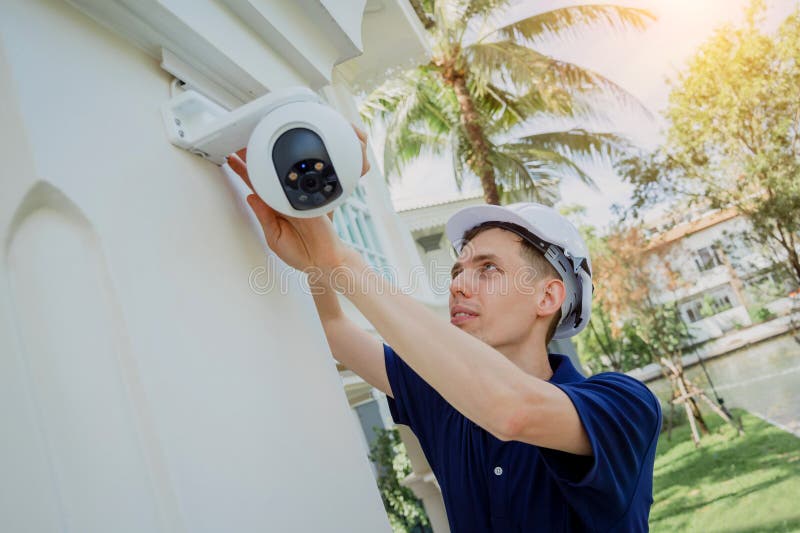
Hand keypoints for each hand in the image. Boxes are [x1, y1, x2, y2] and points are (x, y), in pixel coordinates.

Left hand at [228, 125, 370, 273]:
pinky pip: (299, 187)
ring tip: (256, 148)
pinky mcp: (312, 202)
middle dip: (253, 160)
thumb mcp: (274, 238)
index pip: (256, 187)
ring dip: (269, 162)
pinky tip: (279, 164)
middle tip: (240, 145)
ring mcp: (299, 200)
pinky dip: (290, 176)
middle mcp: (285, 202)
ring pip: (282, 177)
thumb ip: (263, 218)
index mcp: (274, 210)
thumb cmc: (301, 253)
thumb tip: (252, 198)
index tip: (232, 160)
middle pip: (267, 176)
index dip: (243, 173)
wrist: (323, 262)